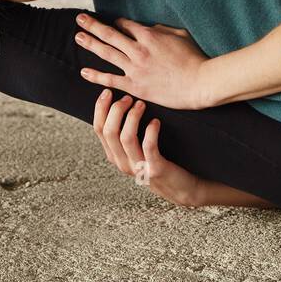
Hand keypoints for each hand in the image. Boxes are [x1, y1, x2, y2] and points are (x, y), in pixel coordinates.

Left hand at [74, 14, 211, 109]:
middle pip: (110, 34)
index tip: (113, 23)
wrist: (199, 83)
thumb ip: (162, 29)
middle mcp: (138, 50)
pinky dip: (96, 75)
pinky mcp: (135, 86)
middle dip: (93, 25)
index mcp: (149, 35)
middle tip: (80, 19)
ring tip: (78, 37)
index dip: (118, 22)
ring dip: (90, 43)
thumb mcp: (180, 35)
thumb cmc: (195, 58)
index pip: (126, 25)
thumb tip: (149, 28)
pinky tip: (84, 71)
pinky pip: (111, 79)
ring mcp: (135, 68)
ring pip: (106, 53)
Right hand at [91, 90, 206, 207]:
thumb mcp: (136, 150)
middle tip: (129, 98)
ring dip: (132, 117)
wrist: (181, 188)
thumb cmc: (159, 162)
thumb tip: (119, 103)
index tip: (108, 93)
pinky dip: (151, 131)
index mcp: (114, 155)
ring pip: (126, 138)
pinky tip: (156, 122)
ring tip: (141, 105)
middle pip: (109, 132)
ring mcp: (138, 167)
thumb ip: (125, 134)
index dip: (100, 108)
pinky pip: (149, 146)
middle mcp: (122, 162)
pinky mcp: (155, 169)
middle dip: (116, 110)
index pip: (99, 129)